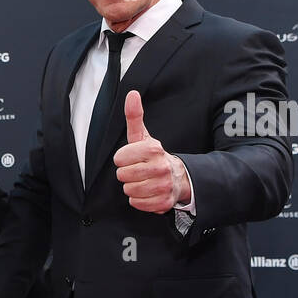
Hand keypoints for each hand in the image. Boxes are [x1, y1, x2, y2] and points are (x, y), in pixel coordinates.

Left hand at [113, 91, 188, 213]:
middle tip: (138, 170)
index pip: (119, 159)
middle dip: (127, 174)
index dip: (122, 159)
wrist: (178, 177)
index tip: (132, 158)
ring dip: (132, 187)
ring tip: (143, 181)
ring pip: (129, 191)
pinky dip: (139, 200)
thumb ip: (134, 116)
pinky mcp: (163, 202)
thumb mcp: (143, 136)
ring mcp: (163, 186)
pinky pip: (136, 204)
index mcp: (152, 150)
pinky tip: (148, 192)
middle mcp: (160, 167)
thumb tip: (131, 94)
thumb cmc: (153, 156)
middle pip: (122, 176)